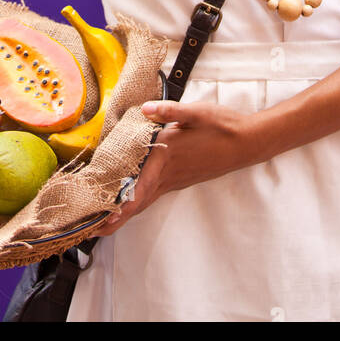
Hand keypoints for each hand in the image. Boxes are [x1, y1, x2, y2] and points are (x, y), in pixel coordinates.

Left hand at [95, 98, 262, 235]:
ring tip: (106, 222)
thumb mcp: (196, 112)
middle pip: (139, 201)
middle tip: (93, 231)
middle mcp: (170, 173)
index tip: (102, 219)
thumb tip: (146, 109)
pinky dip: (139, 202)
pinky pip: (155, 194)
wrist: (247, 142)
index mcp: (168, 156)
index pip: (140, 186)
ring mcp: (176, 179)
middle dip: (116, 218)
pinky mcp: (182, 179)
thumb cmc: (222, 126)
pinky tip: (131, 202)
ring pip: (146, 200)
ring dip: (125, 212)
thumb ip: (170, 110)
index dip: (120, 204)